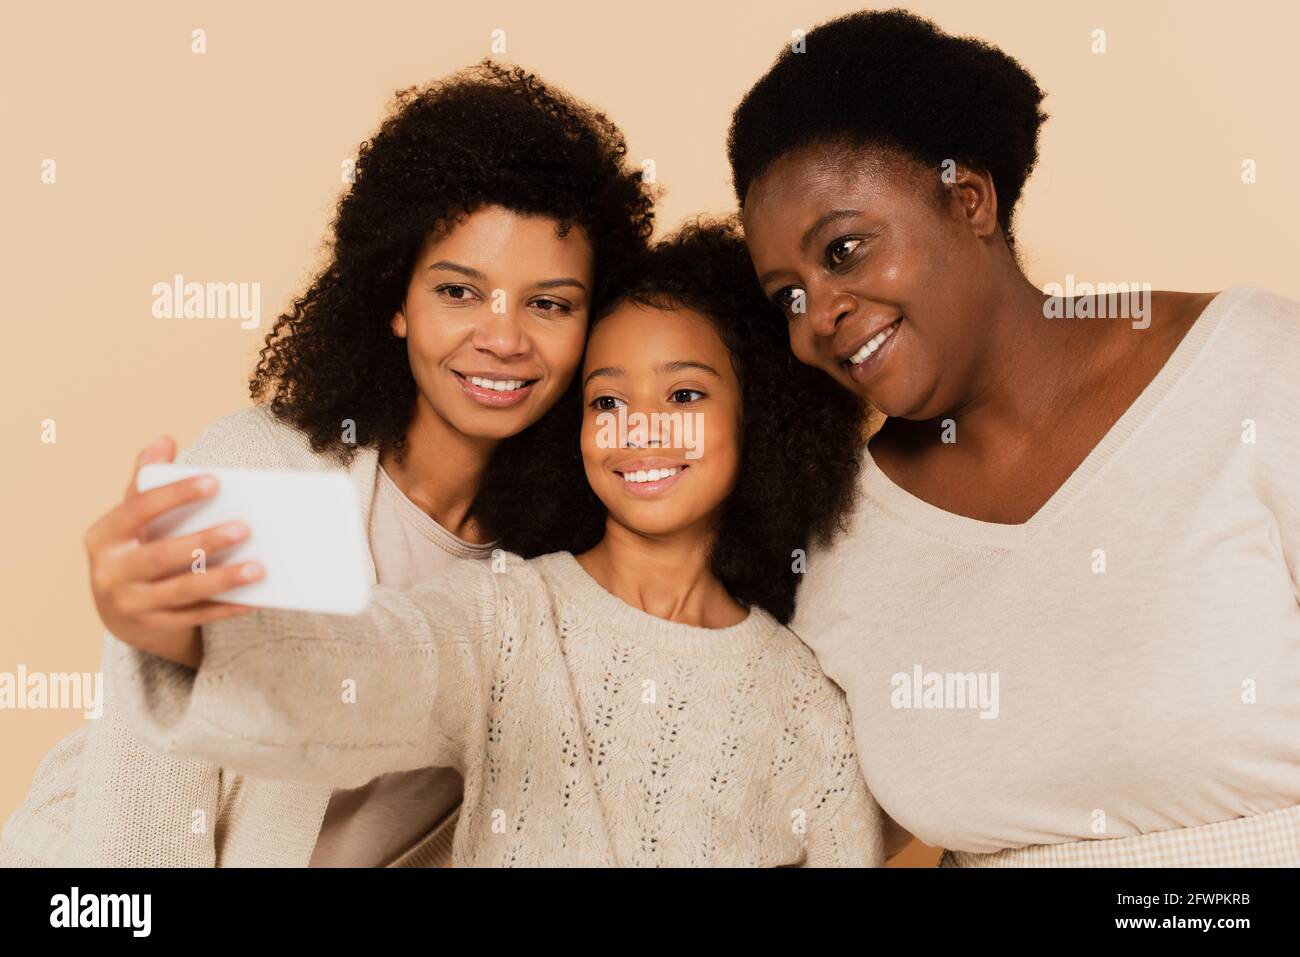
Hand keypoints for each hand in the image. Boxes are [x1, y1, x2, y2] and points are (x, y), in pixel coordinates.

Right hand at [84, 436, 264, 666]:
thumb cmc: (132, 549)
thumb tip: (164, 440)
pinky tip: (256, 597)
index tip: (214, 481)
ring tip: (259, 568)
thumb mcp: (130, 518)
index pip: (138, 509)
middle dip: (205, 542)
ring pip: (183, 592)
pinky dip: (227, 607)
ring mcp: (132, 604)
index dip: (175, 495)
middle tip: (245, 527)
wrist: (117, 610)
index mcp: (104, 537)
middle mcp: (111, 573)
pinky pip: (197, 617)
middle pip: (162, 555)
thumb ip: (146, 481)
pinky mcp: (154, 627)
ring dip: (223, 579)